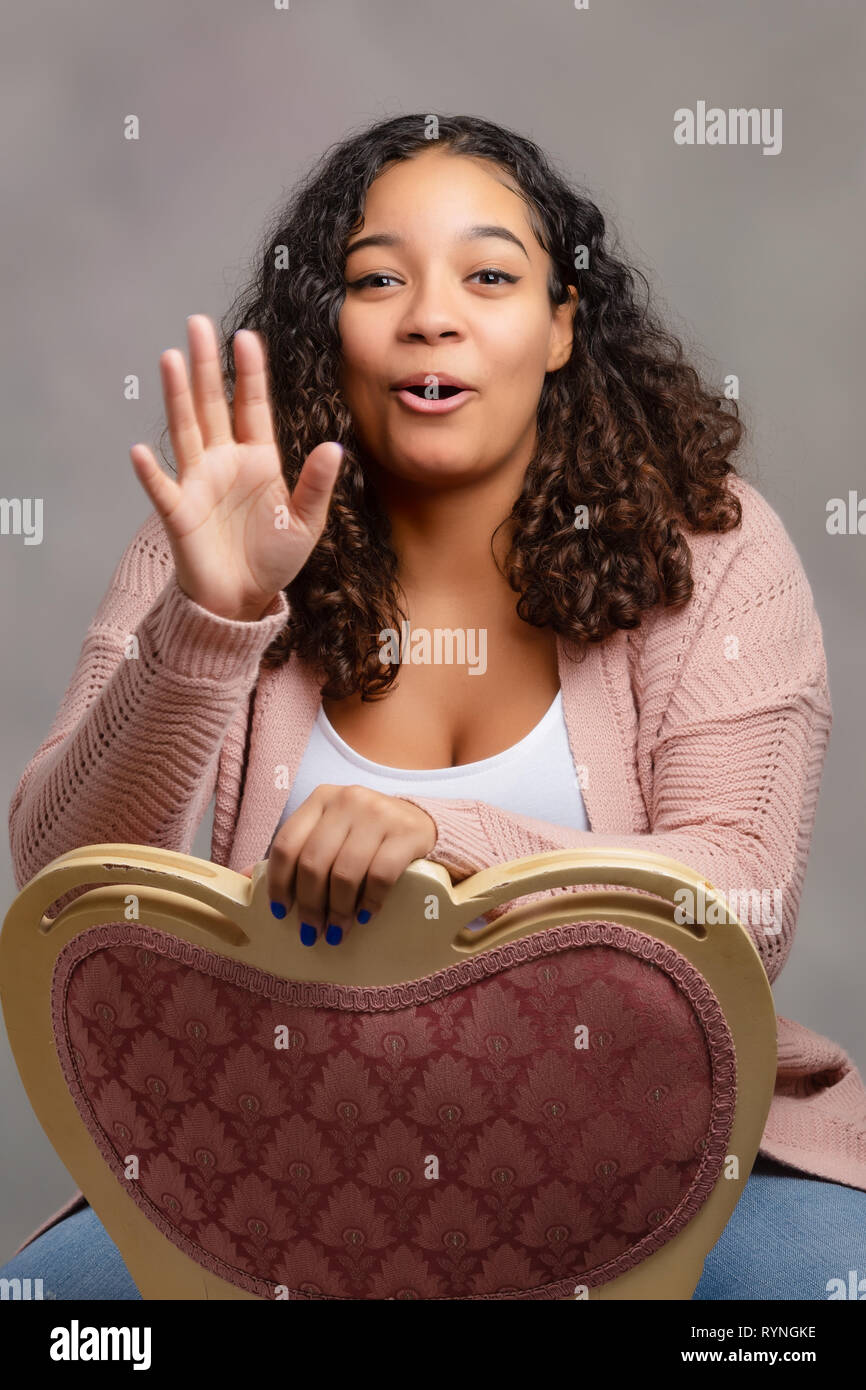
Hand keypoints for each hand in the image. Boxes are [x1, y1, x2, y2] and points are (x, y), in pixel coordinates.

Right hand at [130, 313, 343, 620]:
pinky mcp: (180, 512)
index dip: (249, 373)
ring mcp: (199, 482)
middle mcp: (225, 461)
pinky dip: (150, 472)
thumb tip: (335, 447)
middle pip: (212, 404)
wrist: (244, 599)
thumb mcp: (306, 522)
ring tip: (171, 358)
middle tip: (198, 323)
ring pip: (186, 430)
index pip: (252, 406)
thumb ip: (317, 485)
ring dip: (177, 396)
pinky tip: (140, 450)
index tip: (246, 336)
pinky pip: (162, 488)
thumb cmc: (274, 559)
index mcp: (259, 459)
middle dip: (206, 365)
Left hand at [239, 785, 436, 945]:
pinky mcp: (407, 833)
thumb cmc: (366, 835)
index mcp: (320, 800)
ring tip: (336, 931)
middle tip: (311, 931)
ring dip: (337, 910)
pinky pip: (380, 876)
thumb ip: (295, 853)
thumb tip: (241, 880)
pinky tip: (365, 916)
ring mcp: (379, 814)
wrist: (422, 822)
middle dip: (309, 905)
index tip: (281, 913)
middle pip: (313, 863)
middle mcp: (347, 800)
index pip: (287, 844)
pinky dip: (369, 902)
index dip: (278, 883)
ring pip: (345, 873)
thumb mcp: (329, 834)